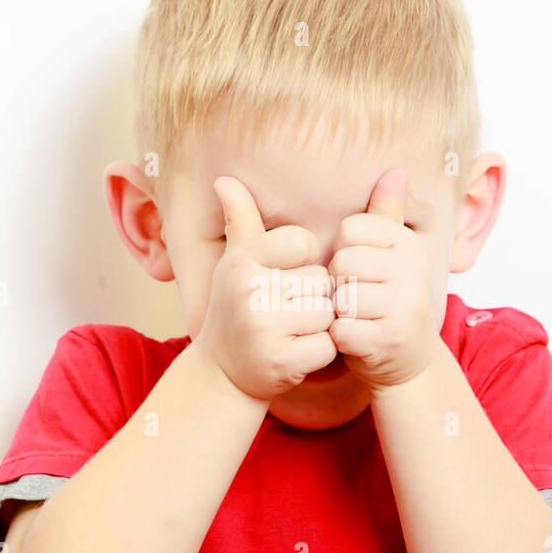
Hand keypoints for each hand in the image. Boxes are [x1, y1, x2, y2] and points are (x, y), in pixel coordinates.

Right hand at [194, 175, 337, 400]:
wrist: (223, 373)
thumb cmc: (237, 307)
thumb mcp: (236, 262)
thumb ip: (241, 219)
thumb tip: (224, 179)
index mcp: (243, 262)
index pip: (304, 243)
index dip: (304, 262)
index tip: (284, 277)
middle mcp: (249, 292)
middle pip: (320, 281)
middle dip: (313, 298)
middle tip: (285, 312)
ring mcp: (264, 329)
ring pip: (327, 313)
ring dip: (318, 325)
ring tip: (291, 331)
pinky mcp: (280, 362)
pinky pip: (328, 346)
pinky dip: (320, 352)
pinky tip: (297, 352)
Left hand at [327, 168, 437, 389]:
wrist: (408, 363)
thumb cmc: (387, 303)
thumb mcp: (390, 257)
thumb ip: (386, 215)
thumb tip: (395, 172)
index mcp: (409, 244)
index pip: (350, 229)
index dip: (343, 253)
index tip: (360, 271)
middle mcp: (415, 271)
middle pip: (342, 261)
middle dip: (339, 283)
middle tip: (356, 300)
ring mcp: (406, 307)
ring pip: (341, 297)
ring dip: (339, 312)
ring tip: (357, 319)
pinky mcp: (391, 340)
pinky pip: (341, 330)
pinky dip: (341, 338)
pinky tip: (356, 341)